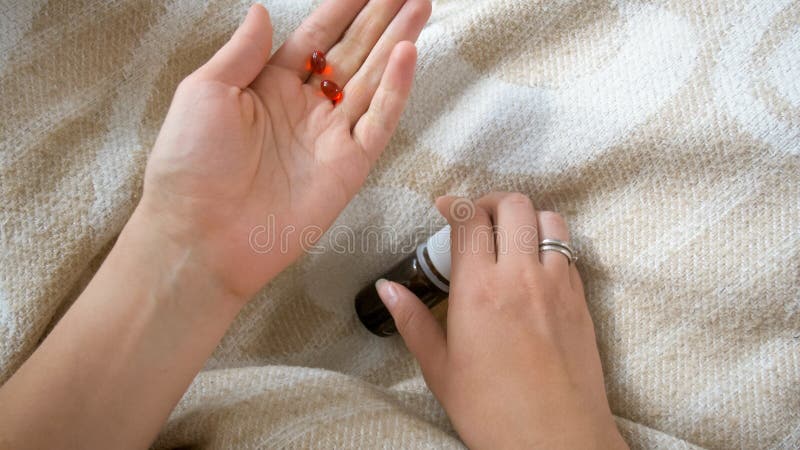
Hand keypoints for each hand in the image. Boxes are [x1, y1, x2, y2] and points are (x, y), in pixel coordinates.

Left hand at [138, 0, 430, 303]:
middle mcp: (306, 107)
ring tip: (420, 6)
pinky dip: (395, 90)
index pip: (317, 36)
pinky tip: (407, 55)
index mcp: (270, 85)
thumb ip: (242, 52)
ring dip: (398, 43)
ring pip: (373, 80)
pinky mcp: (349, 167)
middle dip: (381, 17)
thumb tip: (263, 11)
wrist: (201, 236)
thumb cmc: (190, 164)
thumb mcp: (205, 92)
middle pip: (353, 52)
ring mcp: (330, 137)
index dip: (344, 6)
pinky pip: (379, 122)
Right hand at [376, 193, 627, 448]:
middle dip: (489, 202)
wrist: (558, 442)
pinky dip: (549, 244)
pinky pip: (568, 251)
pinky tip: (533, 268)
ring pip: (549, 219)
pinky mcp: (581, 300)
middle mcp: (522, 276)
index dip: (453, 204)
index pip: (469, 219)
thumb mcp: (441, 370)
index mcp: (480, 290)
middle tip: (474, 219)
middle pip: (513, 205)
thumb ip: (414, 321)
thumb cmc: (494, 412)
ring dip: (525, 218)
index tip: (443, 208)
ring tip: (509, 237)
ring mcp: (558, 285)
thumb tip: (388, 289)